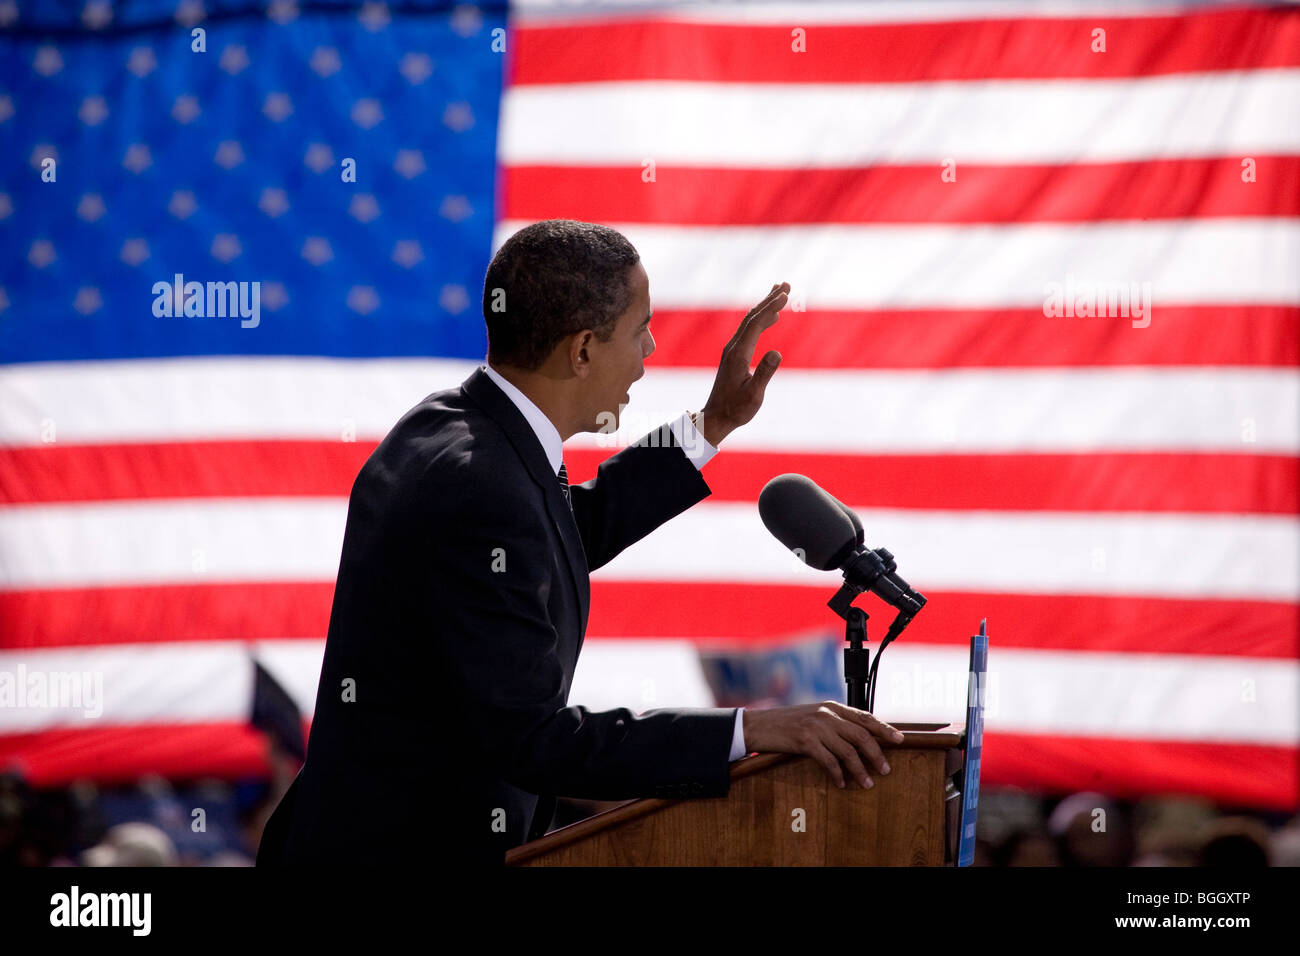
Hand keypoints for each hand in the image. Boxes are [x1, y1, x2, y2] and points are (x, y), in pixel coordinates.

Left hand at [694, 282, 787, 445]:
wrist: (717, 417)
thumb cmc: (736, 409)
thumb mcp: (754, 395)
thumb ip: (764, 373)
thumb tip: (777, 353)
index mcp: (739, 354)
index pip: (756, 324)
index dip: (771, 307)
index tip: (785, 294)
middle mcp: (733, 348)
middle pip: (752, 317)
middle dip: (769, 299)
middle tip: (786, 284)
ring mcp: (733, 350)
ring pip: (750, 321)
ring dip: (765, 306)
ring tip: (781, 293)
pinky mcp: (734, 354)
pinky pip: (749, 330)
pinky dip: (762, 319)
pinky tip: (772, 317)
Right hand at [742, 702, 904, 789]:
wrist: (759, 725)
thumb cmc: (787, 724)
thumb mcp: (814, 717)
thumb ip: (834, 723)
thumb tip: (859, 739)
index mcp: (832, 707)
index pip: (865, 717)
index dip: (884, 729)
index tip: (900, 740)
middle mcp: (827, 714)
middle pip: (861, 735)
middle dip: (877, 754)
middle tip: (886, 770)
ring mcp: (816, 727)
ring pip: (848, 751)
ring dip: (860, 770)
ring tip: (867, 783)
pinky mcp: (805, 741)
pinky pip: (829, 761)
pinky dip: (838, 775)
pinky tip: (840, 784)